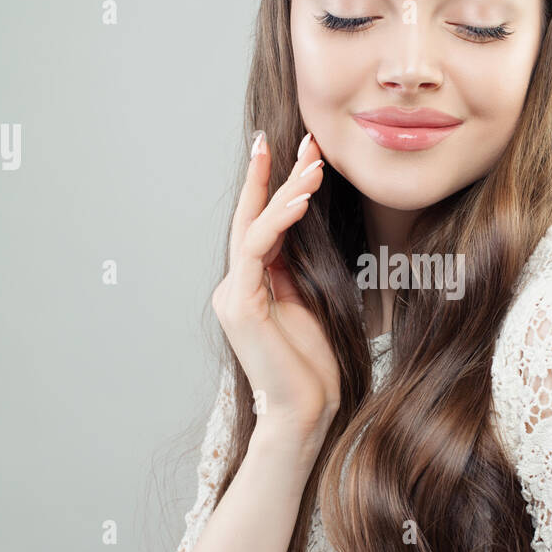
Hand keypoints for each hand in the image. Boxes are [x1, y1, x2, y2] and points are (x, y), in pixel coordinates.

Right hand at [211, 131, 340, 447]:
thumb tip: (311, 222)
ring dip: (285, 192)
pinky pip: (258, 250)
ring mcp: (233, 294)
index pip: (265, 224)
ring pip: (255, 228)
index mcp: (254, 285)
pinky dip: (279, 221)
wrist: (308, 411)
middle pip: (255, 217)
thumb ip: (304, 265)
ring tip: (313, 166)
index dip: (280, 186)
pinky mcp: (239, 304)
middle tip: (305, 141)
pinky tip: (301, 201)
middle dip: (279, 176)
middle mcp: (237, 286)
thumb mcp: (316, 300)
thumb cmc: (317, 365)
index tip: (304, 153)